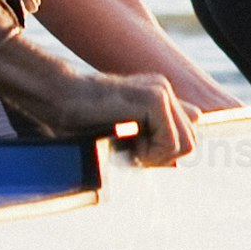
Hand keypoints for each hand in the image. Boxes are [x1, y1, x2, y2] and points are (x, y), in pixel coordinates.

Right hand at [19, 61, 197, 166]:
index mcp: (160, 97)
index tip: (135, 153)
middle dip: (163, 157)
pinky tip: (127, 142)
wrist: (60, 99)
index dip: (164, 154)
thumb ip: (153, 139)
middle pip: (190, 141)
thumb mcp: (125, 134)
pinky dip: (150, 152)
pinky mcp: (155, 98)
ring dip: (156, 155)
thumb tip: (180, 159)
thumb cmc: (84, 121)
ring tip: (128, 146)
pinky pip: (171, 141)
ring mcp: (161, 91)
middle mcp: (164, 90)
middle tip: (131, 152)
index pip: (186, 136)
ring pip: (185, 143)